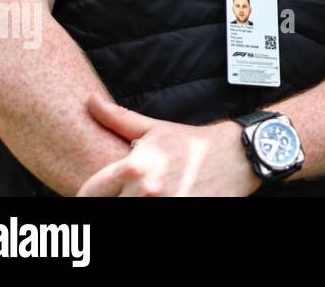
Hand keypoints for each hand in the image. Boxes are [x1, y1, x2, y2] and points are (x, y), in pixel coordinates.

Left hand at [75, 94, 261, 196]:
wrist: (237, 156)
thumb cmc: (192, 143)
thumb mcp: (156, 129)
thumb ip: (118, 119)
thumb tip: (90, 101)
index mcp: (133, 168)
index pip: (88, 193)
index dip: (89, 195)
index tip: (98, 193)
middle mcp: (146, 191)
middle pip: (107, 208)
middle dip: (114, 200)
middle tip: (127, 193)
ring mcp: (165, 207)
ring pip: (130, 214)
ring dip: (133, 208)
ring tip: (145, 196)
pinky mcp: (181, 214)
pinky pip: (151, 223)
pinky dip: (154, 211)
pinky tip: (165, 199)